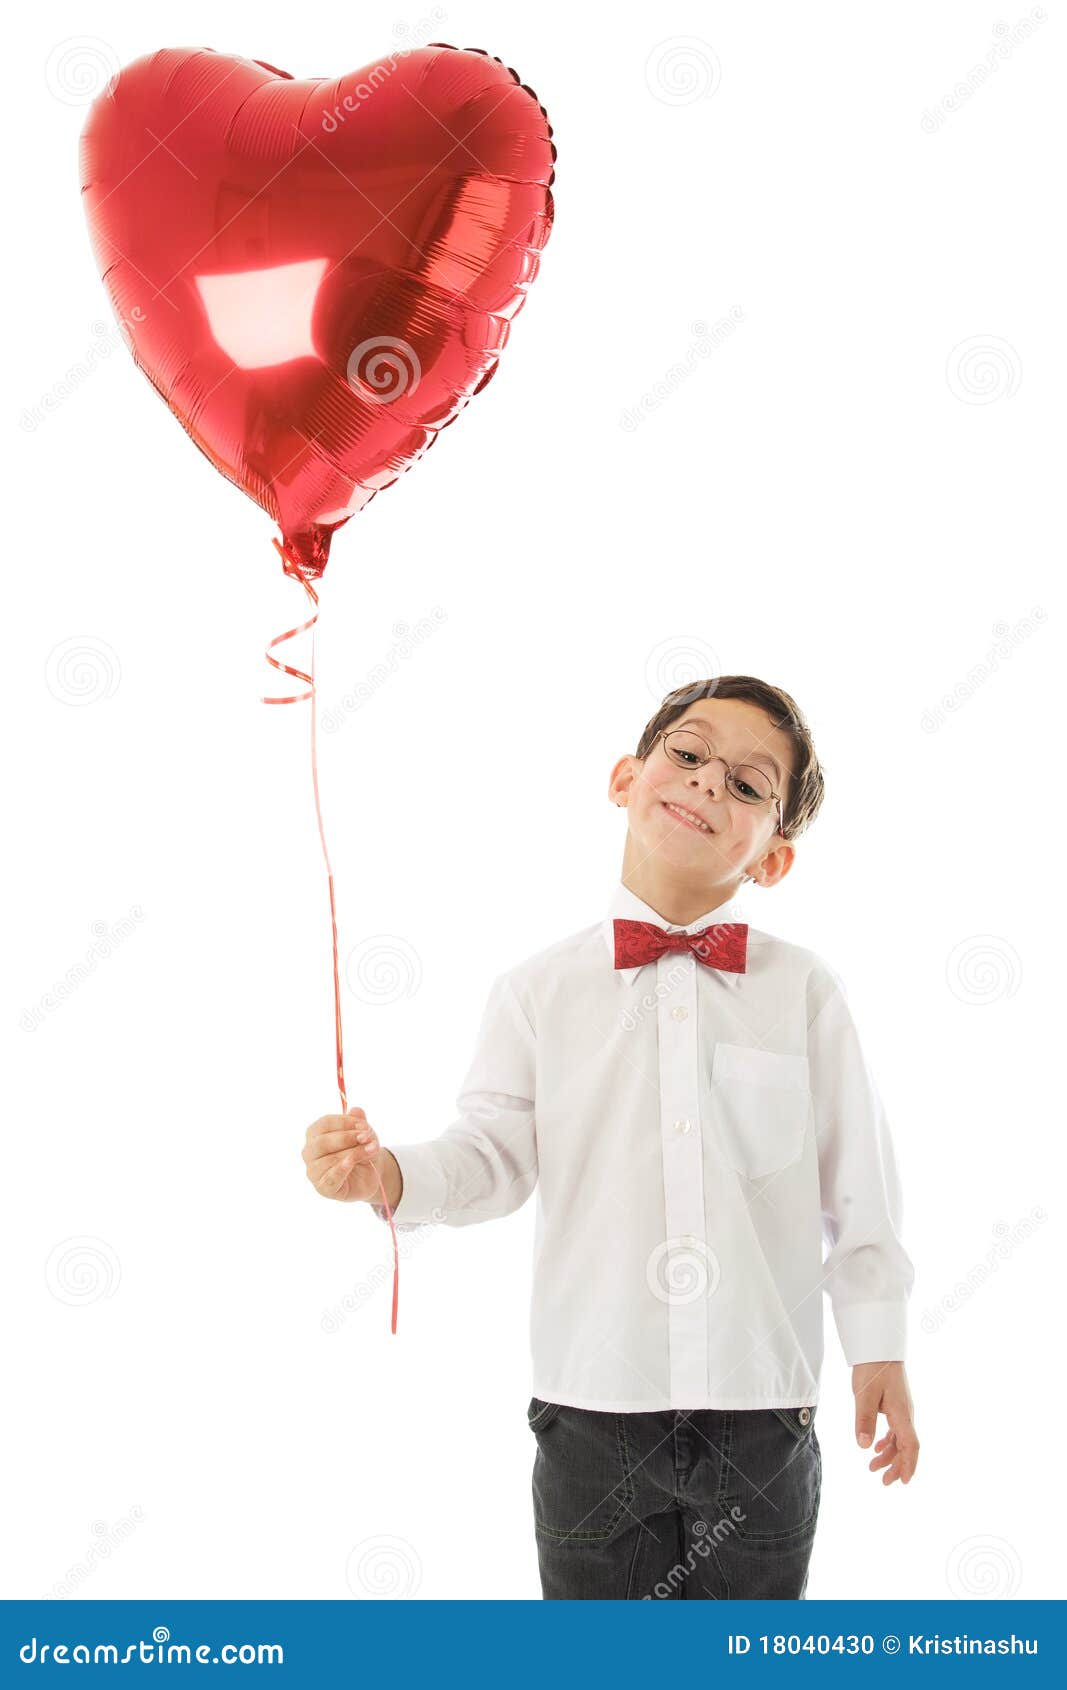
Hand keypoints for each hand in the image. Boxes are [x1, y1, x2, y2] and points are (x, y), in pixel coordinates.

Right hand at [303, 1107, 382, 1202]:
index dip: (344, 1122)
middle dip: (347, 1138)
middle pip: (322, 1142)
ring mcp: (314, 1171)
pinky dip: (340, 1169)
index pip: (324, 1124)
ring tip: (371, 1150)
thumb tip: (356, 1110)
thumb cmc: (360, 1150)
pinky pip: (330, 1178)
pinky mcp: (323, 1188)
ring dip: (353, 1153)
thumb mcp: (364, 1134)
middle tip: (367, 1137)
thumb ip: (360, 1123)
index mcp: (315, 1134)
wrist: (370, 1174)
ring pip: (329, 1160)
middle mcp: (310, 1152)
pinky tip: (350, 1163)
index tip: (363, 1125)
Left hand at [852, 1361, 918, 1484]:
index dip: (909, 1466)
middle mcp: (906, 1414)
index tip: (903, 1482)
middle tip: (883, 1482)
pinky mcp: (895, 1403)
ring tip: (873, 1467)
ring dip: (890, 1454)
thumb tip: (864, 1446)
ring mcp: (902, 1409)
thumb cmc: (872, 1368)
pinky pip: (896, 1428)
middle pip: (906, 1447)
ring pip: (900, 1439)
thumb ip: (864, 1420)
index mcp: (902, 1414)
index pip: (911, 1446)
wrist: (879, 1346)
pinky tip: (877, 1447)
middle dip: (897, 1466)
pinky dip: (888, 1441)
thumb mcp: (864, 1395)